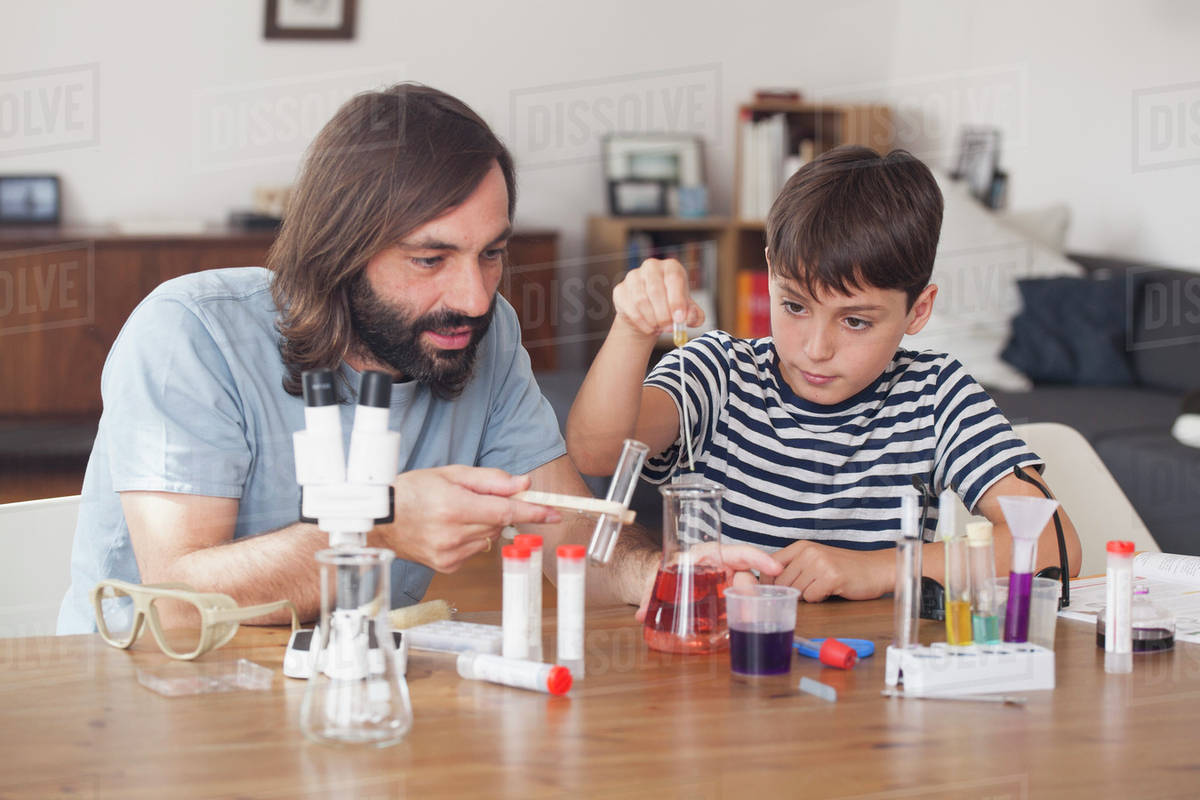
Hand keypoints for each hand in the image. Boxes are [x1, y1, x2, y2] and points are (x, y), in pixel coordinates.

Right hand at [381, 465, 561, 572]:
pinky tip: (450, 529)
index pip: (506, 511)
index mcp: (455, 507)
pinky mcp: (448, 566)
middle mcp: (453, 534)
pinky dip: (471, 538)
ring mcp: (450, 554)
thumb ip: (490, 480)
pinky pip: (475, 550)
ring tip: (455, 512)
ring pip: (488, 537)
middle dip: (497, 509)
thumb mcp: (451, 474)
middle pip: (499, 523)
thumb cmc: (412, 491)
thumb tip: (522, 484)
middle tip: (477, 498)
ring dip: (483, 524)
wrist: (381, 519)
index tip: (554, 512)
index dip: (534, 512)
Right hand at [612, 258, 705, 337]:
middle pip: (655, 290)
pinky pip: (629, 308)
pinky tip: (649, 327)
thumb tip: (689, 317)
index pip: (674, 279)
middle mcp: (651, 267)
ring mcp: (633, 277)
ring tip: (659, 328)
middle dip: (663, 314)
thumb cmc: (672, 308)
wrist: (650, 314)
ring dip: (652, 319)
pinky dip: (641, 322)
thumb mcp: (688, 312)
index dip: (677, 301)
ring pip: (641, 300)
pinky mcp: (621, 290)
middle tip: (669, 328)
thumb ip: (694, 315)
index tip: (680, 319)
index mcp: (671, 267)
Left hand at [634, 543, 781, 622]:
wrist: (659, 580)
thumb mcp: (655, 581)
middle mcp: (722, 568)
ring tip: (746, 623)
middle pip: (747, 578)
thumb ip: (647, 597)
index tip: (773, 567)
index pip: (740, 552)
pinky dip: (744, 616)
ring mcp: (727, 585)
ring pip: (747, 594)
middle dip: (750, 593)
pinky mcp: (728, 600)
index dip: (758, 557)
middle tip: (746, 610)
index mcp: (709, 554)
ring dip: (749, 608)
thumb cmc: (662, 573)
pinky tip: (744, 627)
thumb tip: (641, 615)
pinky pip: (741, 606)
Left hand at [765, 541, 891, 601]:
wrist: (876, 569)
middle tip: (809, 589)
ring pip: (797, 591)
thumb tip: (769, 582)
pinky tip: (831, 591)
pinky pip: (812, 597)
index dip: (769, 581)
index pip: (771, 564)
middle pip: (782, 581)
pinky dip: (820, 599)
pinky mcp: (831, 577)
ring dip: (808, 595)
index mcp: (802, 546)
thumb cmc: (845, 568)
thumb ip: (794, 567)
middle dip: (792, 591)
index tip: (774, 590)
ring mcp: (820, 563)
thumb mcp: (816, 560)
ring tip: (823, 587)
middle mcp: (809, 552)